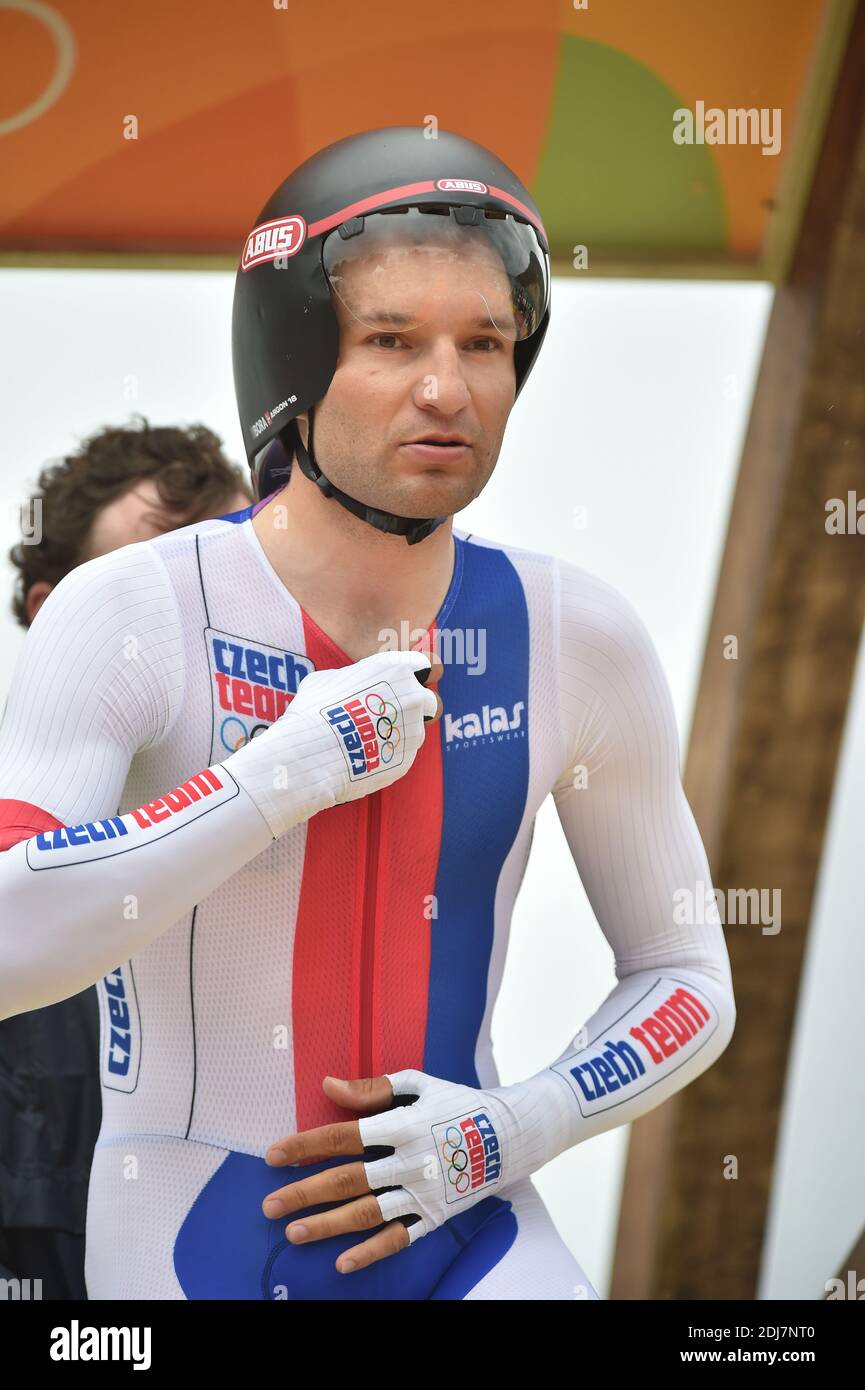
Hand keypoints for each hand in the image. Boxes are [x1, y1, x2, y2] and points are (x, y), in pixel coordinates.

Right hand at [225, 649, 442, 836]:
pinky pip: (401, 755)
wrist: (310, 754)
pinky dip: (386, 756)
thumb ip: (352, 679)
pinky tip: (362, 758)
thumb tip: (350, 685)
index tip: (407, 683)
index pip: (426, 664)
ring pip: (417, 732)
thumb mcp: (326, 680)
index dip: (417, 674)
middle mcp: (412, 698)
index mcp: (395, 670)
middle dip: (417, 708)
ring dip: (399, 734)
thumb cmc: (312, 711)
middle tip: (394, 715)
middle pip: (431, 702)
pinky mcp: (406, 760)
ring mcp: (412, 731)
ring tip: (367, 740)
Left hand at [262, 1068, 546, 1273]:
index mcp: (402, 1124)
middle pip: (348, 1181)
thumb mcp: (418, 1083)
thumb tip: (328, 1086)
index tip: (273, 1156)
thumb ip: (371, 1088)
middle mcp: (410, 1161)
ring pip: (367, 1213)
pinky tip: (342, 1262)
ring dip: (328, 1225)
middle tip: (270, 1206)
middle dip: (304, 1193)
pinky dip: (371, 1252)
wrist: (508, 1136)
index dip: (306, 1146)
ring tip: (294, 1232)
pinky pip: (399, 1238)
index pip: (343, 1136)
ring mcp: (423, 1192)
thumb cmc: (457, 1103)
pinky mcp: (436, 1216)